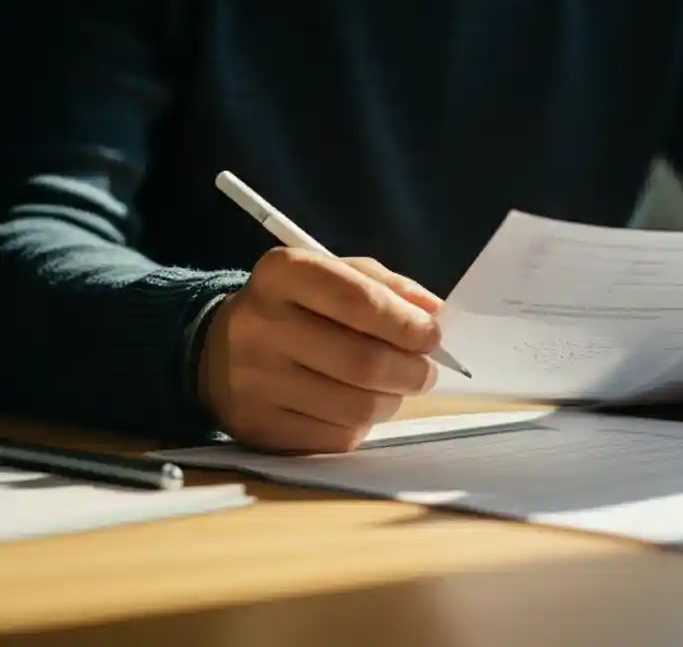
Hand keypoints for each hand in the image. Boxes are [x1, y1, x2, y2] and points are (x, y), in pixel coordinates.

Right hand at [198, 248, 443, 452]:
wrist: (219, 349)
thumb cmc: (298, 308)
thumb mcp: (337, 276)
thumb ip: (389, 288)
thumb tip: (434, 316)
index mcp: (283, 273)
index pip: (360, 301)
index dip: (408, 324)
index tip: (431, 336)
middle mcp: (261, 324)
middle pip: (364, 362)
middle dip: (412, 371)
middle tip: (424, 372)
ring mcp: (254, 380)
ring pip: (357, 407)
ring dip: (391, 401)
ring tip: (391, 388)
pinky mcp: (257, 426)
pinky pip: (336, 438)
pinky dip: (361, 425)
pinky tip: (354, 407)